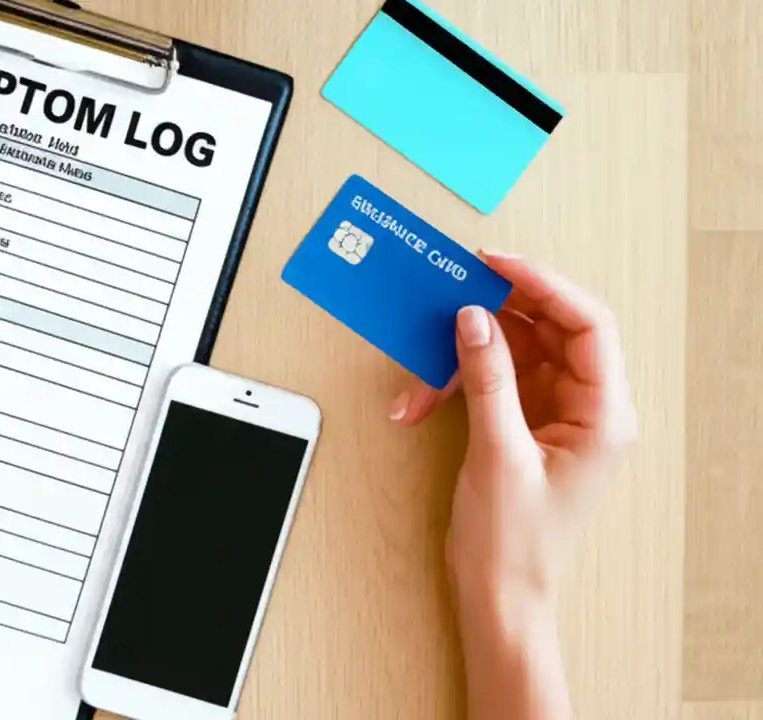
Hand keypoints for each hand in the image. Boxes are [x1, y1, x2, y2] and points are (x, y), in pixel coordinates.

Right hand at [388, 252, 637, 718]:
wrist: (499, 598)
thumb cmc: (513, 544)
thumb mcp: (498, 455)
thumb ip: (488, 380)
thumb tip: (474, 319)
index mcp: (604, 414)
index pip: (587, 325)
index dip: (543, 285)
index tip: (493, 264)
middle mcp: (586, 407)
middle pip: (548, 330)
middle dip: (495, 312)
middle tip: (449, 294)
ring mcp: (553, 414)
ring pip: (513, 352)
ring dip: (463, 353)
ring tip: (422, 370)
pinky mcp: (522, 424)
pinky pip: (493, 378)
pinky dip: (456, 379)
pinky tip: (423, 395)